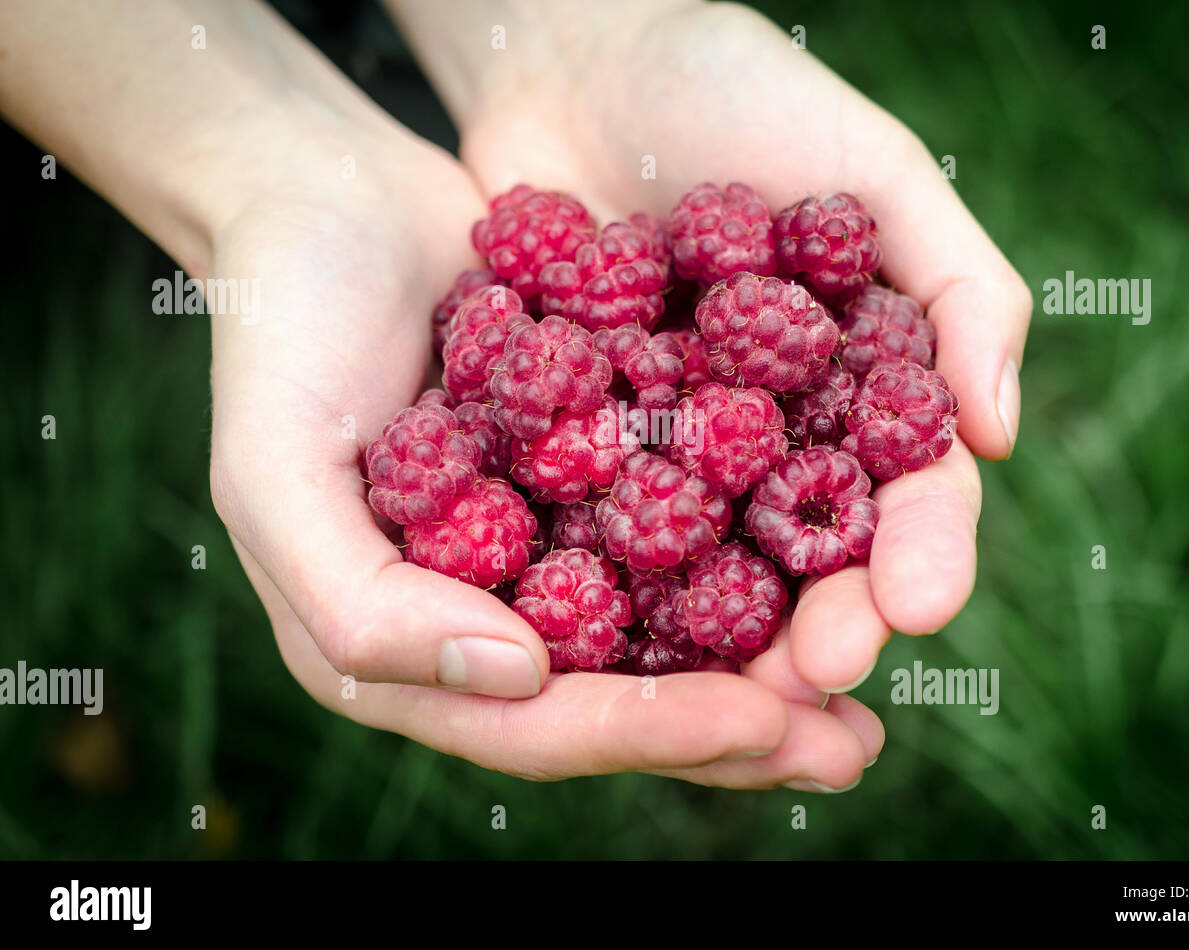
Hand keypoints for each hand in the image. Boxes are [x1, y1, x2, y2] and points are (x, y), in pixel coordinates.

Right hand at [202, 117, 876, 789]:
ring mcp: (549, 540)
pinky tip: (841, 549)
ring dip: (770, 655)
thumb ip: (361, 606)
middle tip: (848, 746)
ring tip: (873, 670)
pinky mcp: (599, 466)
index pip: (535, 723)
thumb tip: (518, 678)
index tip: (757, 722)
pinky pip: (687, 521)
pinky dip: (761, 542)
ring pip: (671, 621)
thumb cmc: (281, 332)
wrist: (331, 204)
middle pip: (623, 694)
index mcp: (408, 644)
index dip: (645, 732)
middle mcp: (489, 609)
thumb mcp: (275, 473)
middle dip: (736, 724)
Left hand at [392, 0, 1029, 704]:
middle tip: (811, 682)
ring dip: (715, 639)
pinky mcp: (568, 441)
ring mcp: (666, 448)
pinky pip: (583, 518)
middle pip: (807, 557)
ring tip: (717, 698)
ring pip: (701, 566)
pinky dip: (590, 573)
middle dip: (817, 624)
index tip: (918, 609)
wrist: (578, 58)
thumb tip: (1002, 432)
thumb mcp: (875, 166)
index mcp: (858, 387)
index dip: (918, 556)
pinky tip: (589, 633)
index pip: (908, 492)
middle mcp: (769, 436)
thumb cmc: (742, 94)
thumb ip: (958, 286)